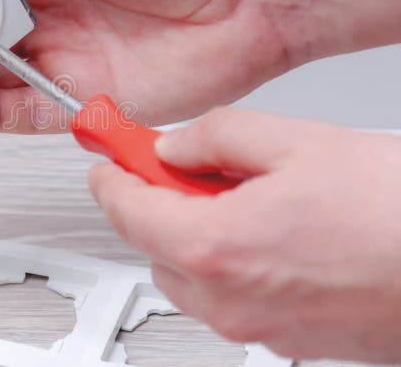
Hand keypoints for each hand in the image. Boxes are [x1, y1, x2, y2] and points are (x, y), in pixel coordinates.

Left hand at [89, 107, 400, 361]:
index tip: (106, 157)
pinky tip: (275, 231)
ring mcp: (258, 328)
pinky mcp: (289, 340)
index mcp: (216, 246)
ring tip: (246, 196)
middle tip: (182, 166)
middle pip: (153, 246)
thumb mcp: (297, 141)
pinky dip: (232, 261)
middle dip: (158, 202)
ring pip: (190, 275)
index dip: (111, 174)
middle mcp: (229, 299)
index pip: (126, 210)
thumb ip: (218, 137)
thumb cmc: (398, 213)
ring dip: (196, 234)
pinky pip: (232, 296)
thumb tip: (177, 144)